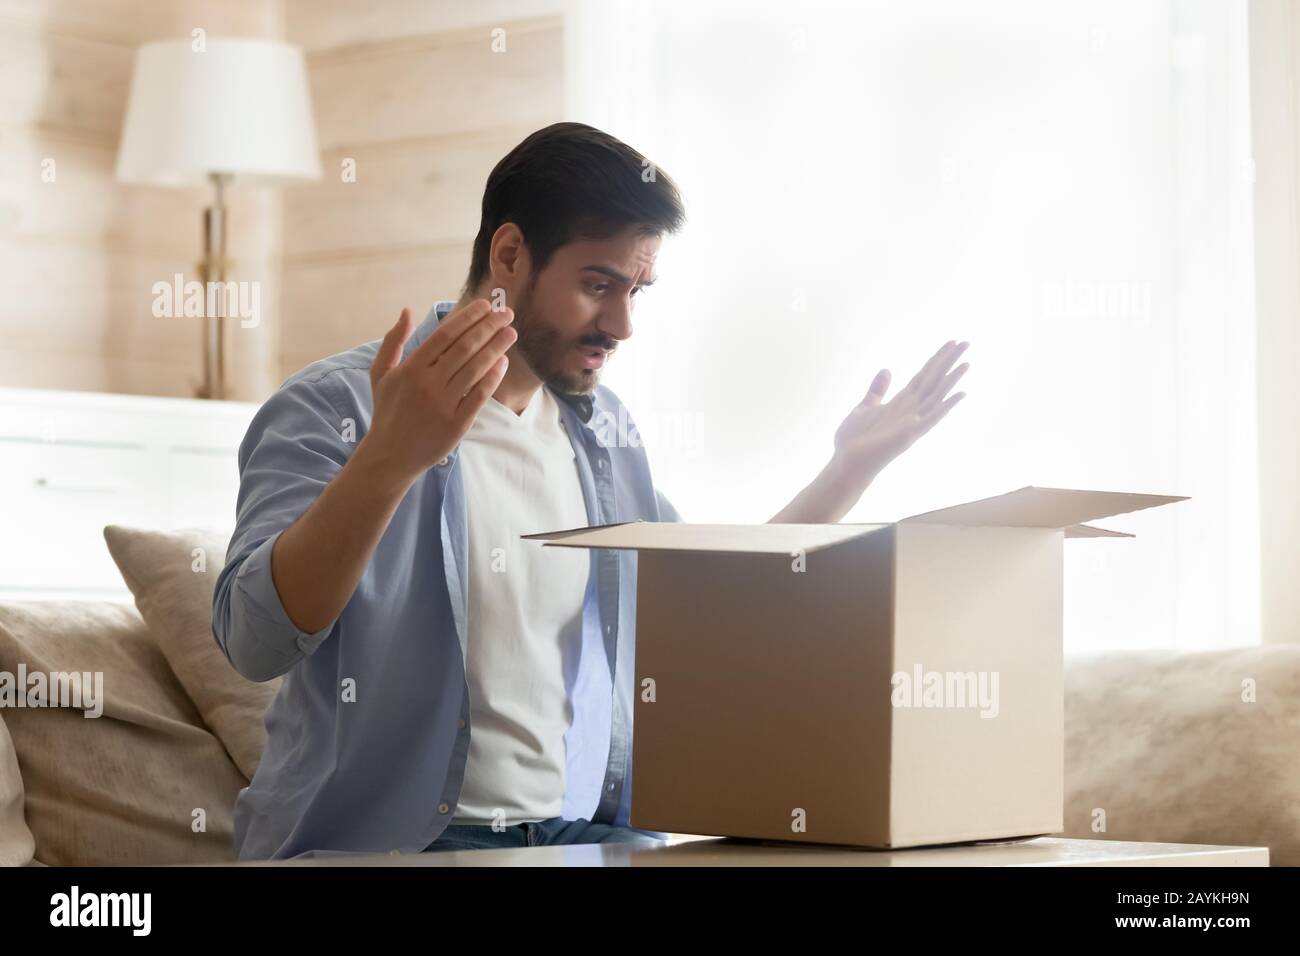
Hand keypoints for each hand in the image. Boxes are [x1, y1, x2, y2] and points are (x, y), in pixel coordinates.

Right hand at [356, 299, 515, 485]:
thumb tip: (407, 311)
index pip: (445, 334)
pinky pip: (480, 394)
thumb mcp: (381, 374)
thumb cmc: (388, 412)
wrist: (391, 455)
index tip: (486, 306)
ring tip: (510, 333)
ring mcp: (444, 403)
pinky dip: (493, 376)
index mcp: (411, 368)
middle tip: (507, 314)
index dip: (468, 317)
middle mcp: (428, 383)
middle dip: (489, 327)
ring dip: (496, 347)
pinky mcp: (457, 423)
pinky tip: (503, 361)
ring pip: (476, 368)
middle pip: (465, 347)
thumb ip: (393, 341)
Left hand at [830, 340, 969, 486]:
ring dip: (952, 379)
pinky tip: (960, 394)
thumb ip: (877, 390)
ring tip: (967, 363)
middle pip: (933, 380)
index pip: (924, 375)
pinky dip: (946, 406)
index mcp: (902, 402)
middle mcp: (911, 410)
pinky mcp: (908, 435)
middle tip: (966, 342)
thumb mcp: (864, 407)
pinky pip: (931, 418)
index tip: (951, 342)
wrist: (845, 463)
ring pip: (936, 395)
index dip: (937, 358)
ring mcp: (912, 422)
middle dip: (948, 361)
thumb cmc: (854, 440)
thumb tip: (886, 370)